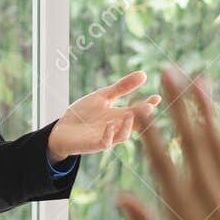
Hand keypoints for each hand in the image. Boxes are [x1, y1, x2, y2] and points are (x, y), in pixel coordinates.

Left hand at [47, 70, 161, 160]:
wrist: (61, 129)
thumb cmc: (83, 113)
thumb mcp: (103, 97)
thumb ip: (121, 87)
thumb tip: (144, 74)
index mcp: (120, 115)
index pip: (138, 110)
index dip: (148, 105)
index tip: (157, 97)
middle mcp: (116, 127)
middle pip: (134, 123)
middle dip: (142, 116)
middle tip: (149, 106)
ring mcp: (106, 137)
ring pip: (123, 135)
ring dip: (128, 126)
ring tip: (131, 114)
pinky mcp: (93, 145)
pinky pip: (105, 143)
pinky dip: (109, 135)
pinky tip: (109, 124)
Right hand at [116, 70, 219, 219]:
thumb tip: (120, 198)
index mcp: (180, 210)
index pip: (161, 159)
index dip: (149, 129)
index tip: (138, 104)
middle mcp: (209, 196)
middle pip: (191, 139)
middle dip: (178, 103)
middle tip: (169, 72)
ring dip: (208, 109)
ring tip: (198, 81)